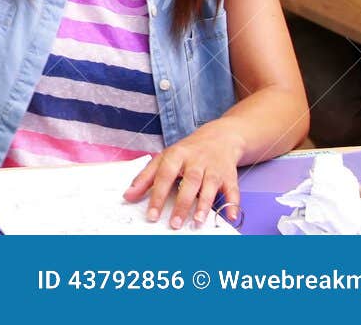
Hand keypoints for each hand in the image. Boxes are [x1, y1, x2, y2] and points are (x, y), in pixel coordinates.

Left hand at [124, 125, 246, 228]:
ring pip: (210, 186)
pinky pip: (232, 190)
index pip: (164, 175)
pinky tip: (229, 216)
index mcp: (176, 155)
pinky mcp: (229, 175)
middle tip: (174, 223)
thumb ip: (145, 178)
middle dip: (182, 204)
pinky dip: (232, 204)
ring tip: (197, 221)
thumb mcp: (164, 158)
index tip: (152, 215)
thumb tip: (128, 196)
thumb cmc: (187, 152)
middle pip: (189, 182)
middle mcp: (196, 161)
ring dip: (204, 205)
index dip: (157, 195)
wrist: (219, 137)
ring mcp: (214, 168)